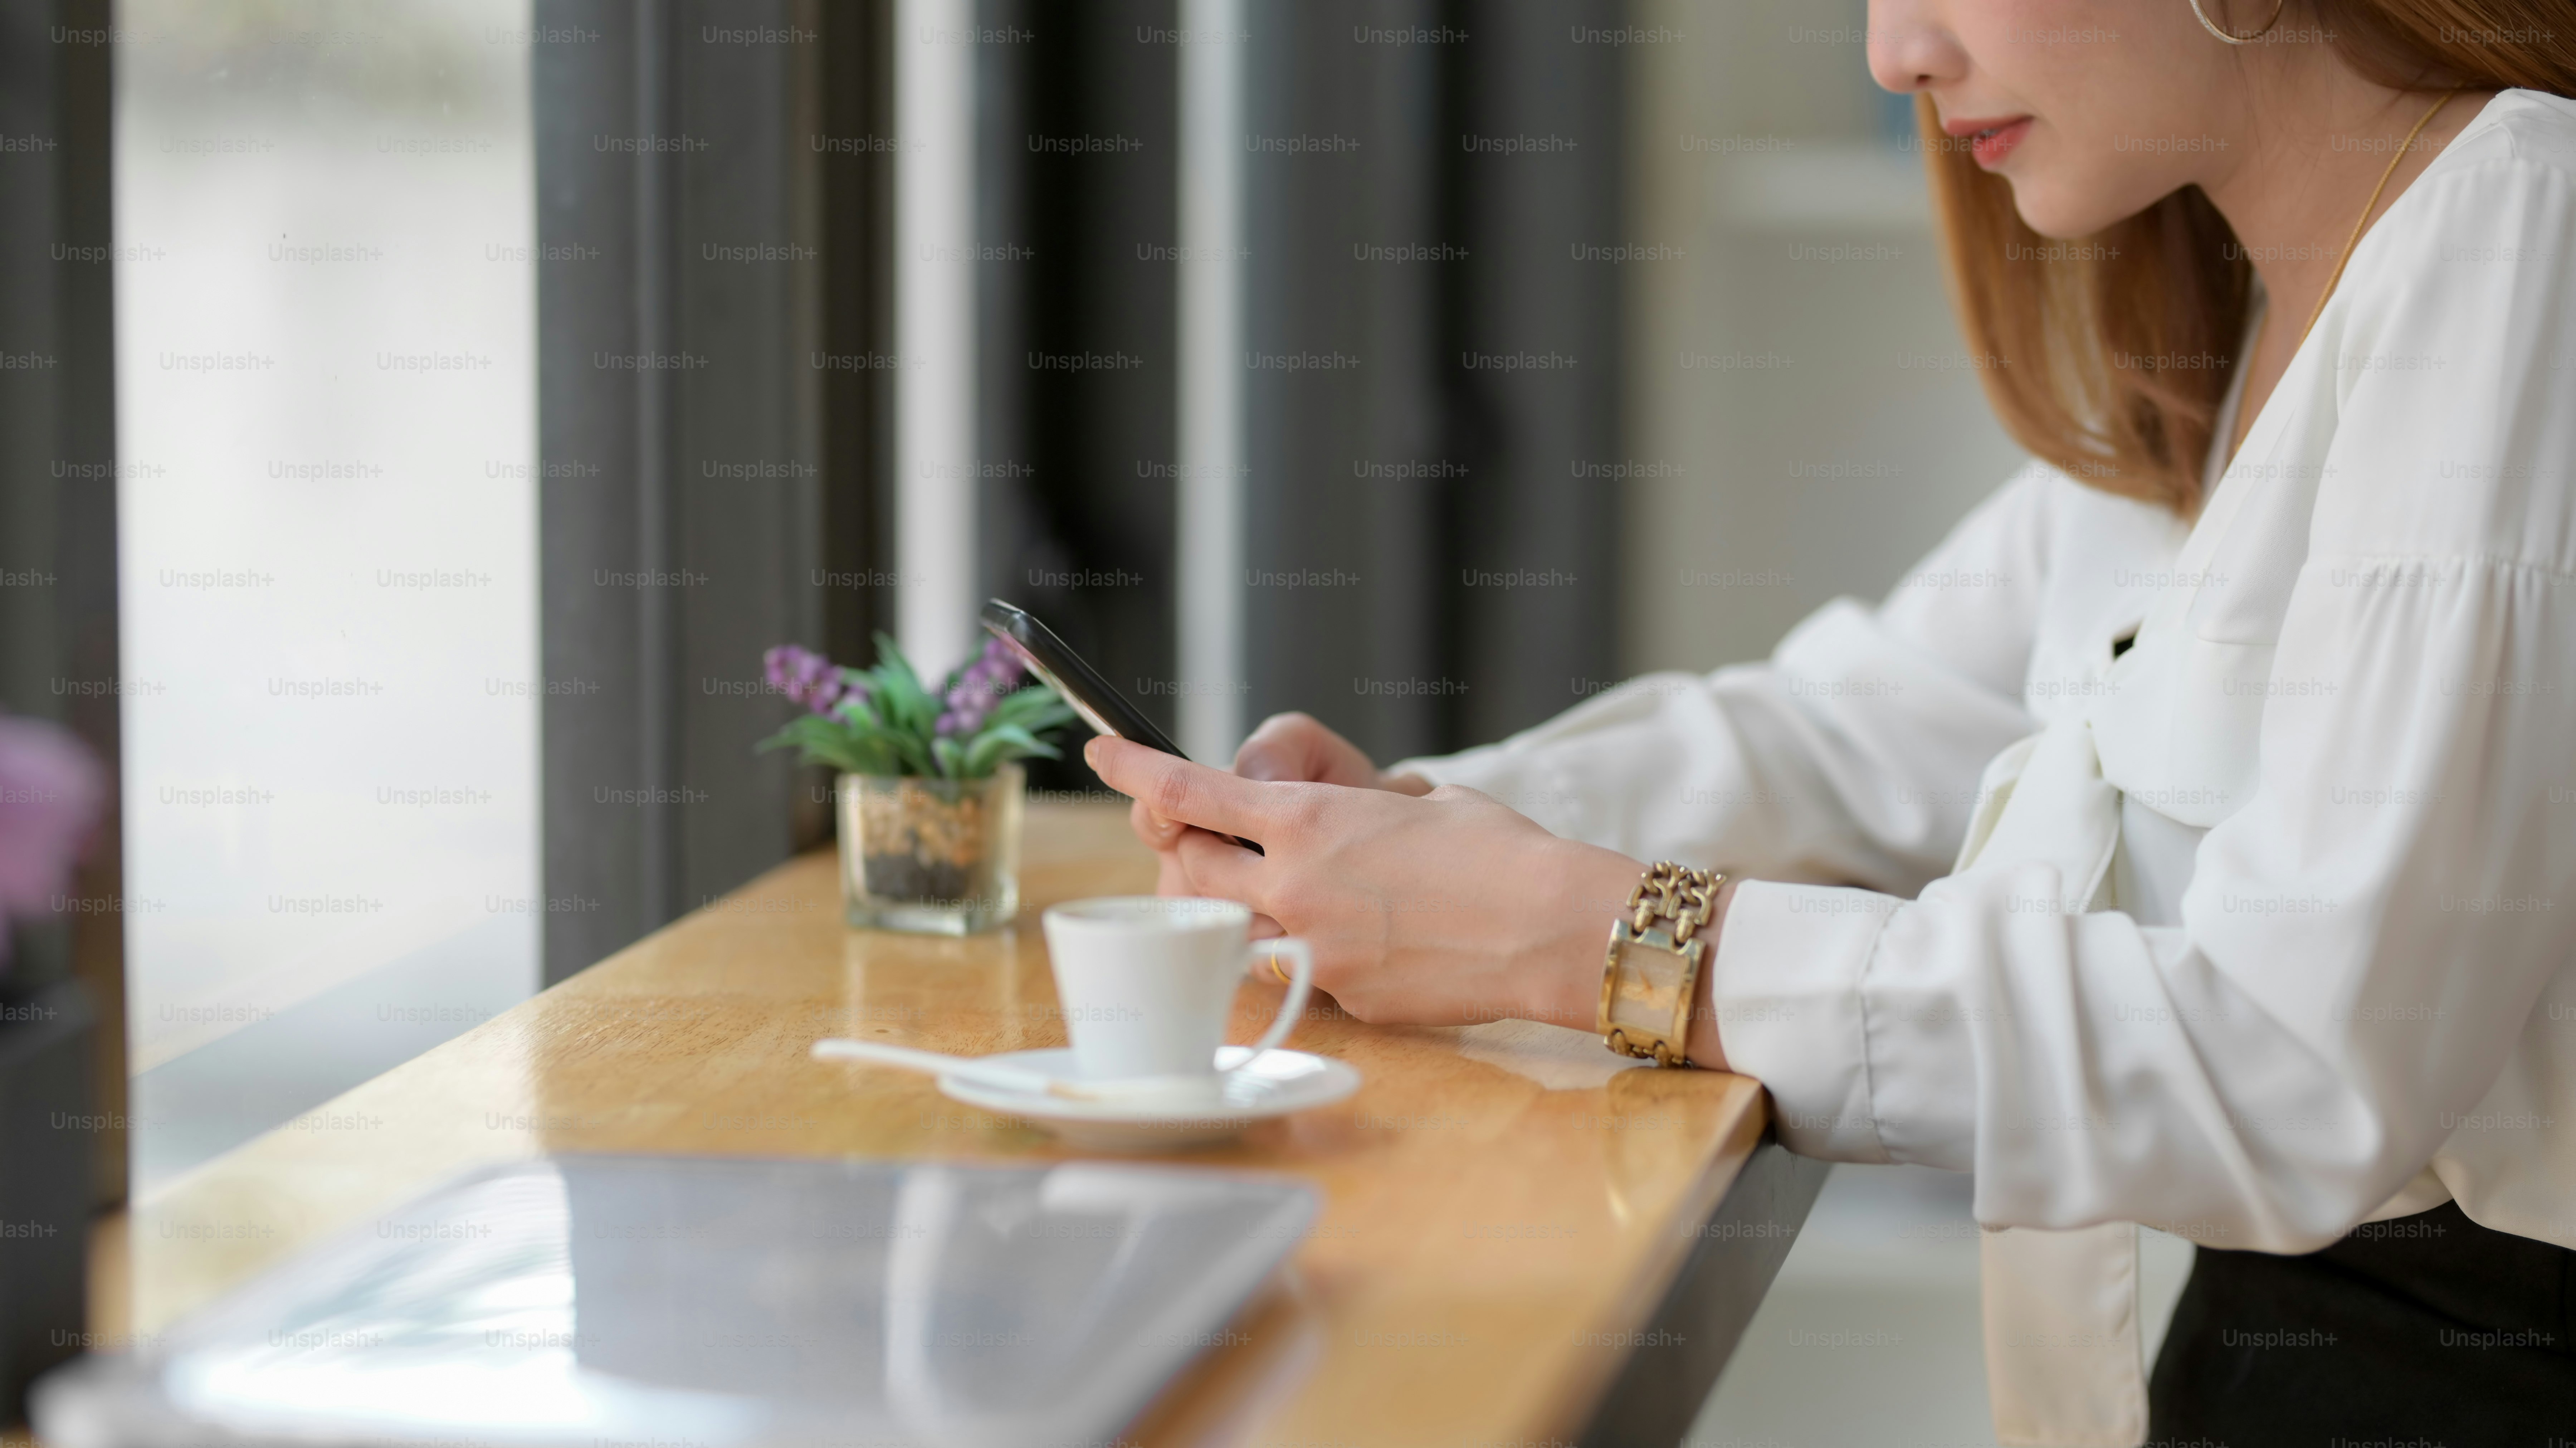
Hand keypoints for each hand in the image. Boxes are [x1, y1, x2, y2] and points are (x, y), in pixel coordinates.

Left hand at [1089, 734, 1642, 1029]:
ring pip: (1229, 934)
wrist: (1552, 927)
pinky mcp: (1343, 996)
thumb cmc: (1502, 852)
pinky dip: (1308, 957)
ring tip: (1278, 899)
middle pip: (1190, 871)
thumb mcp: (1422, 805)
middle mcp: (1294, 886)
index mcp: (1308, 822)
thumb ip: (1365, 811)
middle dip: (1186, 855)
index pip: (1191, 793)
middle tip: (1205, 846)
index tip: (1101, 753)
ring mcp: (1312, 948)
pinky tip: (1361, 943)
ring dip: (1236, 914)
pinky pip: (1297, 975)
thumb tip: (1361, 820)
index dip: (1136, 771)